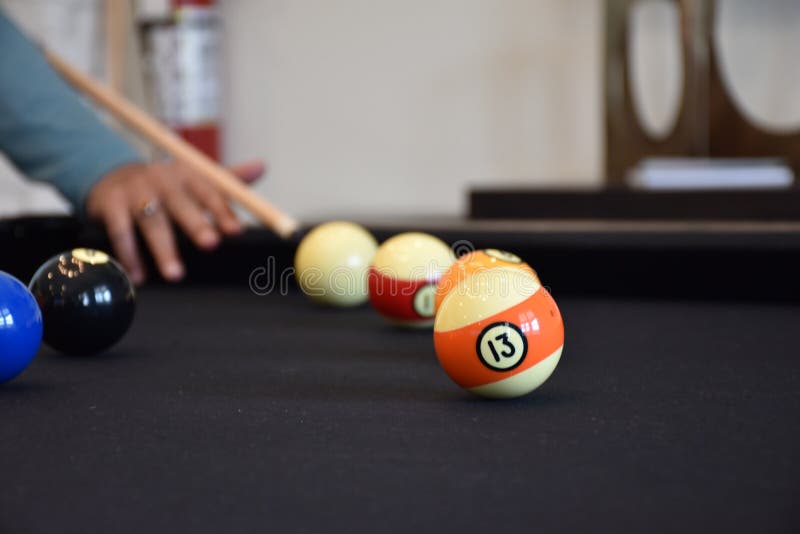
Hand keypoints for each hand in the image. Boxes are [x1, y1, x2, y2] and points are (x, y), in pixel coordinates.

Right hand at [86, 159, 265, 284]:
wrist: (111, 177)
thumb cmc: (165, 186)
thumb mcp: (194, 181)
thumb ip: (228, 182)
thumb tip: (261, 166)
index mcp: (186, 174)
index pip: (208, 191)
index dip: (222, 211)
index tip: (236, 231)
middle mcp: (160, 178)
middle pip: (181, 203)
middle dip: (196, 224)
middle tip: (211, 245)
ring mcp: (133, 190)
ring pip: (150, 221)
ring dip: (163, 249)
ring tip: (175, 275)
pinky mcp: (108, 203)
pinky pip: (120, 231)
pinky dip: (129, 255)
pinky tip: (139, 276)